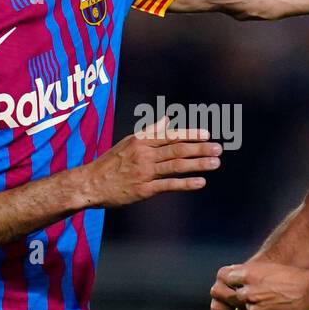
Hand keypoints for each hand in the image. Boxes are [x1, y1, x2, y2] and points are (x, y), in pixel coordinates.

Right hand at [80, 116, 220, 208]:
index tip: (207, 135)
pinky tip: (200, 182)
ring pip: (175, 165)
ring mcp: (144, 172)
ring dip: (197, 164)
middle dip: (199, 148)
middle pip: (177, 149)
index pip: (170, 135)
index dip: (190, 135)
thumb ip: (151, 132)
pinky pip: (168, 185)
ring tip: (215, 163)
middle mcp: (144, 154)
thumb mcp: (129, 142)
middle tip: (218, 149)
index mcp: (141, 141)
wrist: (90, 183)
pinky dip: (185, 183)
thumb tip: (167, 119)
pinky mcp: (143, 189)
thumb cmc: (111, 162)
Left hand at [212, 261, 308, 309]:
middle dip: (233, 300)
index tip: (230, 285)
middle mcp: (248, 291)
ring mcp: (255, 307)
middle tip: (244, 300)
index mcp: (249, 274)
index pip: (224, 277)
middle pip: (228, 298)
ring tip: (268, 304)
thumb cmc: (293, 278)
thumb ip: (250, 276)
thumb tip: (239, 284)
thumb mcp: (268, 270)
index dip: (226, 282)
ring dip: (252, 309)